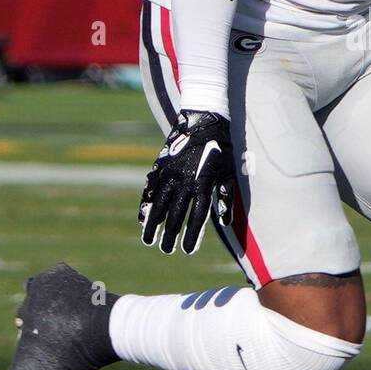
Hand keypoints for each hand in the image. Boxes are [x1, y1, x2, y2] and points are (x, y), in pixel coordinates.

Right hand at [139, 110, 233, 254]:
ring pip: (159, 204)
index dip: (192, 235)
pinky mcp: (160, 166)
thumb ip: (225, 196)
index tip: (187, 250)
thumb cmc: (221, 147)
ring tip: (149, 241)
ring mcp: (170, 173)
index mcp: (203, 183)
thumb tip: (224, 222)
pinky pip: (150, 190)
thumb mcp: (228, 171)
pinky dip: (145, 205)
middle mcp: (184, 180)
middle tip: (167, 250)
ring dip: (153, 224)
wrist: (203, 118)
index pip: (197, 216)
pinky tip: (142, 219)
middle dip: (171, 235)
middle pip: (176, 214)